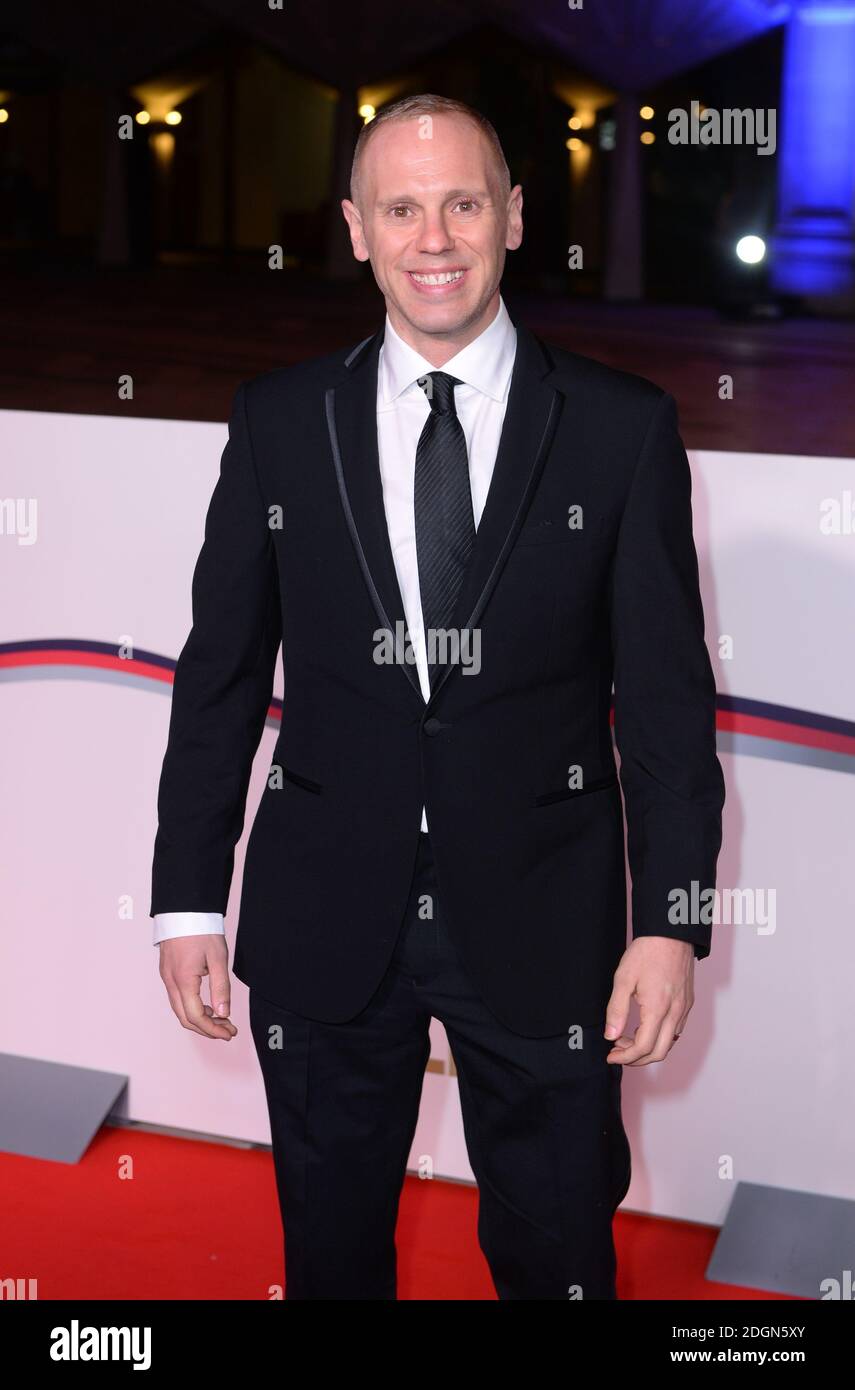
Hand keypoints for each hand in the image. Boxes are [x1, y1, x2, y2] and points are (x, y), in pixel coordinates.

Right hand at [158, 934, 237, 1040]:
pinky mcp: (168, 972)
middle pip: (185, 1018)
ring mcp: (167, 977)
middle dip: (207, 1029)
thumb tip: (223, 1013)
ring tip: (222, 1020)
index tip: (229, 1033)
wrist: (184, 909)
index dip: (213, 1029)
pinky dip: (193, 1008)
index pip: (196, 1017)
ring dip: (200, 1019)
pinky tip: (208, 1006)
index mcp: (183, 981)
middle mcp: (171, 982)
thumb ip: (221, 988)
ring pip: (180, 1009)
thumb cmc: (201, 930)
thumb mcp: (218, 958)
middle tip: (228, 1030)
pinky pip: (178, 998)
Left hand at [603, 936, 693, 1064]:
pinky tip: (645, 1027)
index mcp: (658, 1009)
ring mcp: (684, 1008)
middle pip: (659, 1052)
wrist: (671, 934)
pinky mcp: (687, 1003)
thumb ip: (616, 1010)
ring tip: (627, 1038)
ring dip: (649, 1048)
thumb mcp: (623, 979)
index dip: (625, 1057)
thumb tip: (610, 1035)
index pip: (643, 1047)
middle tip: (618, 1052)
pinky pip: (676, 1030)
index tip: (611, 1055)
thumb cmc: (646, 952)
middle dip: (637, 1059)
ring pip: (670, 1043)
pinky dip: (660, 1037)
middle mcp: (675, 1013)